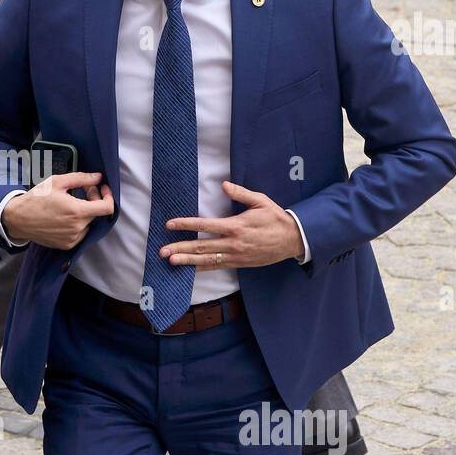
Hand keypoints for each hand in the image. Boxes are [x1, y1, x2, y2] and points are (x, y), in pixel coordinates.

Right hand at [2, 172, 113, 249]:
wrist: (18, 219)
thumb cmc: (36, 199)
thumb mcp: (57, 182)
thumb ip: (81, 179)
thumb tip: (98, 177)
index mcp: (77, 211)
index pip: (107, 208)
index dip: (108, 196)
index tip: (103, 189)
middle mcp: (77, 228)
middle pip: (97, 214)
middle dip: (93, 200)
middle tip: (83, 190)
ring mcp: (72, 239)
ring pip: (89, 223)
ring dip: (86, 212)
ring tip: (72, 203)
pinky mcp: (67, 245)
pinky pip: (81, 233)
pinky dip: (78, 224)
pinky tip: (66, 216)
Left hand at [159, 181, 303, 268]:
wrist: (293, 240)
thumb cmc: (275, 218)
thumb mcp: (261, 201)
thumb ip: (241, 193)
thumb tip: (224, 184)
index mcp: (235, 226)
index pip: (205, 225)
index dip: (186, 225)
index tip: (170, 224)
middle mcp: (232, 243)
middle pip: (201, 246)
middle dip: (180, 248)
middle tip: (162, 251)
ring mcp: (235, 255)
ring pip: (206, 259)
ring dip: (187, 261)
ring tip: (170, 261)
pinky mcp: (239, 263)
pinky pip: (217, 266)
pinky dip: (202, 268)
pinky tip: (189, 270)